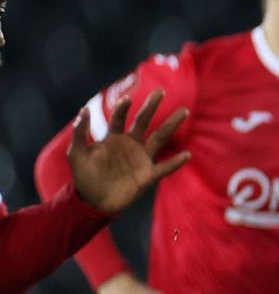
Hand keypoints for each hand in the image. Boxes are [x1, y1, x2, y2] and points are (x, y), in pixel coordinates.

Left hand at [67, 89, 190, 214]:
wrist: (94, 202)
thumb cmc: (84, 177)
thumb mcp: (76, 154)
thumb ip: (80, 133)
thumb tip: (84, 110)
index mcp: (112, 138)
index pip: (119, 118)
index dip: (123, 108)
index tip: (128, 99)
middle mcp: (129, 145)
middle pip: (143, 121)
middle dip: (152, 106)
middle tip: (160, 91)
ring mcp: (141, 159)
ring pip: (159, 138)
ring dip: (171, 125)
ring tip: (184, 111)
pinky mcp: (148, 175)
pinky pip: (165, 167)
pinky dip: (176, 162)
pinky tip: (187, 155)